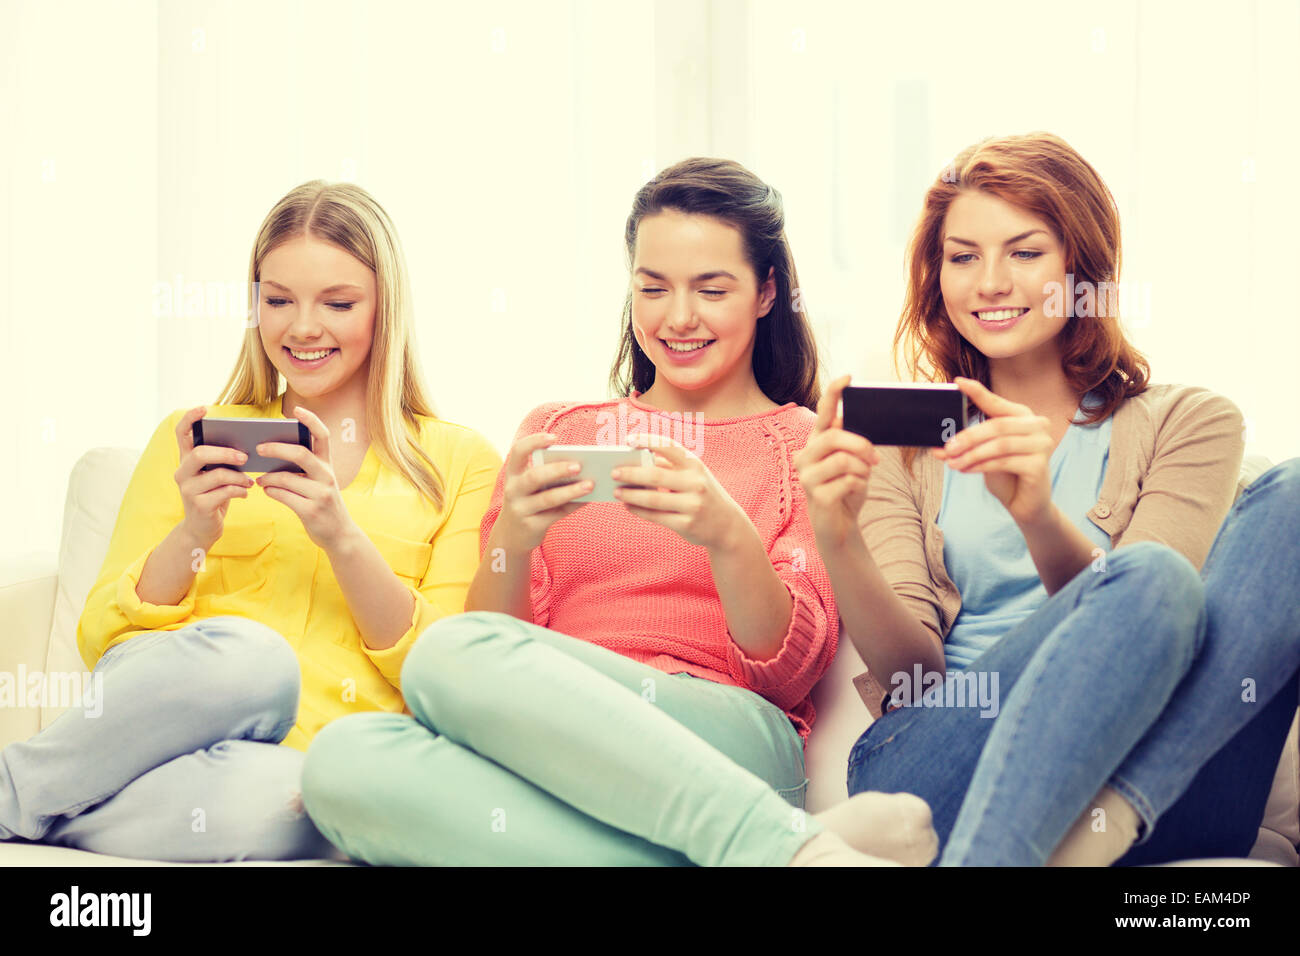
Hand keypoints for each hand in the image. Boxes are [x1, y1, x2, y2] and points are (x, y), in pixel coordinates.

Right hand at [174, 406, 254, 549]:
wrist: (203, 528)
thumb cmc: (214, 495)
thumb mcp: (216, 475)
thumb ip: (222, 460)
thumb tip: (246, 446)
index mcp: (186, 460)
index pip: (181, 433)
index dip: (190, 419)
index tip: (204, 408)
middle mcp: (182, 472)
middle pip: (200, 453)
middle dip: (225, 453)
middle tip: (244, 457)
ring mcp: (188, 489)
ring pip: (217, 475)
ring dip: (239, 477)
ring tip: (249, 480)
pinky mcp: (199, 505)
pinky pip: (225, 492)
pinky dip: (240, 491)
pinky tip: (246, 492)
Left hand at [253, 405, 357, 550]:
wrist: (340, 535)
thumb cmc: (323, 504)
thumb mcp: (320, 483)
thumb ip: (303, 469)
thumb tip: (273, 455)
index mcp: (329, 465)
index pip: (323, 436)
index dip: (311, 421)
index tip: (296, 410)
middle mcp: (327, 476)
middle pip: (300, 454)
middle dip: (276, 449)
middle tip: (259, 448)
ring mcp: (321, 494)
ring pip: (286, 478)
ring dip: (267, 477)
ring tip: (259, 478)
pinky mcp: (311, 511)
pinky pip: (283, 496)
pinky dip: (271, 491)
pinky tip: (266, 490)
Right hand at [493, 432, 594, 552]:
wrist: (510, 535)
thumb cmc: (527, 501)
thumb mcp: (528, 487)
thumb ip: (546, 475)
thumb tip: (581, 466)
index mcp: (513, 474)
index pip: (518, 451)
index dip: (533, 442)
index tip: (553, 437)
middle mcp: (513, 490)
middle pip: (534, 477)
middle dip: (557, 470)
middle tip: (578, 466)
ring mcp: (521, 509)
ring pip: (548, 498)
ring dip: (571, 491)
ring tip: (590, 485)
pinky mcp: (531, 526)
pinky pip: (556, 514)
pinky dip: (573, 506)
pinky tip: (587, 500)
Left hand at [610, 433, 749, 550]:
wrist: (727, 525)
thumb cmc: (702, 494)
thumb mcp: (693, 475)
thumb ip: (669, 467)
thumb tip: (634, 463)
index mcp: (695, 465)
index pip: (669, 446)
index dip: (648, 441)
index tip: (628, 440)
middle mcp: (696, 483)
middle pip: (655, 475)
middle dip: (631, 473)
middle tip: (613, 472)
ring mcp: (692, 505)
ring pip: (653, 499)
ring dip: (631, 495)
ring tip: (616, 492)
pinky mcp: (686, 525)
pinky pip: (656, 517)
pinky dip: (638, 511)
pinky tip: (628, 506)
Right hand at [794, 374, 880, 548]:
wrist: (839, 525)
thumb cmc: (846, 488)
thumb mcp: (852, 461)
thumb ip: (851, 441)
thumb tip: (855, 421)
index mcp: (815, 442)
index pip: (822, 412)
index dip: (833, 393)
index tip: (848, 378)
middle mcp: (804, 455)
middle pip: (834, 436)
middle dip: (860, 444)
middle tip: (875, 457)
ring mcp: (807, 476)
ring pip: (844, 460)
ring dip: (863, 469)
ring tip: (863, 477)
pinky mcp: (816, 496)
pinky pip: (848, 481)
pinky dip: (860, 485)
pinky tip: (855, 491)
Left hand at [932, 377, 1054, 524]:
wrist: (1026, 503)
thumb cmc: (1005, 474)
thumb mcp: (984, 455)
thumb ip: (966, 448)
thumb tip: (937, 448)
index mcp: (1023, 416)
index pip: (997, 402)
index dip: (978, 392)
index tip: (958, 382)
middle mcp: (1037, 425)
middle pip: (997, 425)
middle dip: (968, 437)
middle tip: (947, 448)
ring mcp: (1042, 444)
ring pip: (1000, 444)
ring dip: (972, 454)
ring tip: (953, 463)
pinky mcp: (1040, 465)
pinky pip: (1004, 462)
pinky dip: (981, 466)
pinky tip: (967, 469)